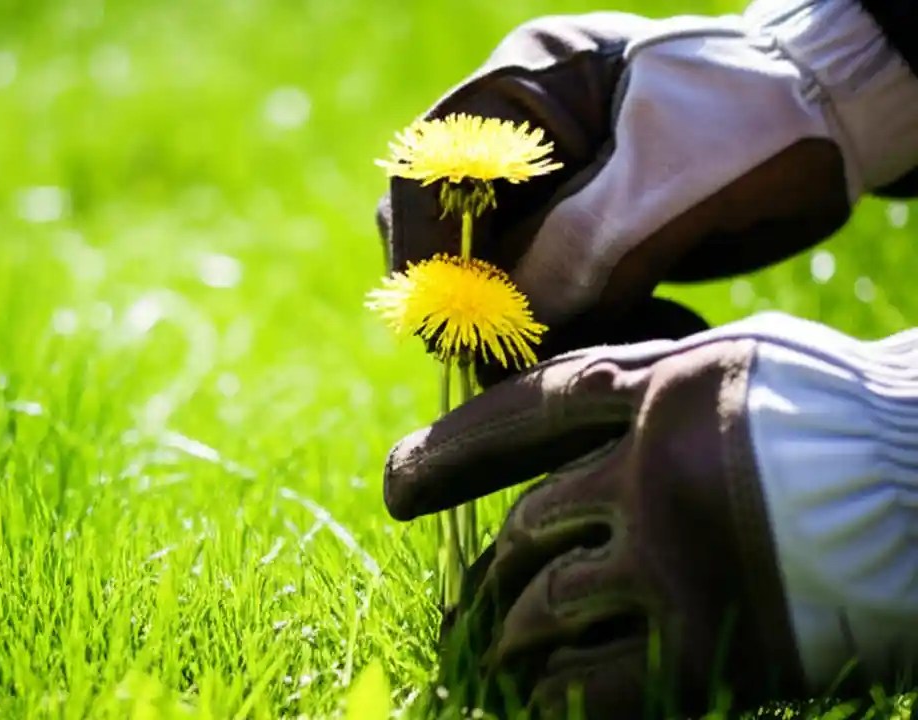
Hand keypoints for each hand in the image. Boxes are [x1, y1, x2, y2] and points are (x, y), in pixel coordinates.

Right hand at [376, 0, 917, 382]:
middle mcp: (523, 131)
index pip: (430, 168)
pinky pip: (545, 284)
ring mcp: (552, 177)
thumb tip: (498, 336)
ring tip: (560, 359)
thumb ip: (572, 255)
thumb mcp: (661, 188)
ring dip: (518, 320)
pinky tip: (609, 337)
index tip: (442, 328)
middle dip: (465, 296)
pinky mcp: (582, 221)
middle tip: (493, 361)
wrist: (836, 124)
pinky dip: (565, 322)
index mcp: (525, 85)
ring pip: (494, 264)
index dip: (420, 251)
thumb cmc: (754, 126)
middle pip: (449, 223)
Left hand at [385, 313, 917, 716]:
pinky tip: (531, 697)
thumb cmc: (846, 423)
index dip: (447, 454)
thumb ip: (644, 387)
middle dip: (489, 574)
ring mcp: (677, 562)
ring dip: (508, 635)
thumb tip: (555, 410)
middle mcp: (654, 472)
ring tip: (484, 654)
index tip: (397, 487)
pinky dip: (551, 692)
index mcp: (659, 390)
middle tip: (460, 606)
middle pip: (529, 527)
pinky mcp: (710, 647)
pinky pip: (591, 681)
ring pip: (546, 603)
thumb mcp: (742, 367)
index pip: (519, 418)